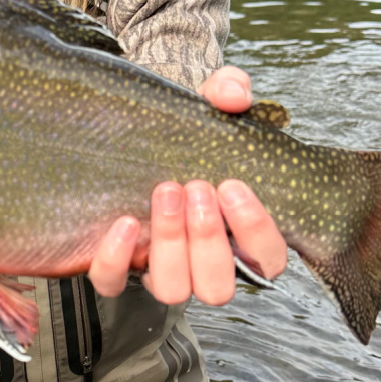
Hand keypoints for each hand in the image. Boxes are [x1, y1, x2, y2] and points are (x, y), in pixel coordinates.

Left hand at [86, 65, 287, 303]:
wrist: (138, 132)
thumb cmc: (188, 130)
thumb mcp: (211, 103)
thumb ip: (230, 91)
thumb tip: (235, 97)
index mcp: (242, 236)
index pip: (267, 261)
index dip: (257, 232)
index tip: (234, 185)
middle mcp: (205, 264)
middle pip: (218, 288)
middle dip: (208, 239)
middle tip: (197, 187)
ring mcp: (161, 270)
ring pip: (173, 291)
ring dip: (170, 246)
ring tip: (165, 192)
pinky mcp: (117, 267)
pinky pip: (113, 283)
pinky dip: (117, 259)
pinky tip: (123, 221)